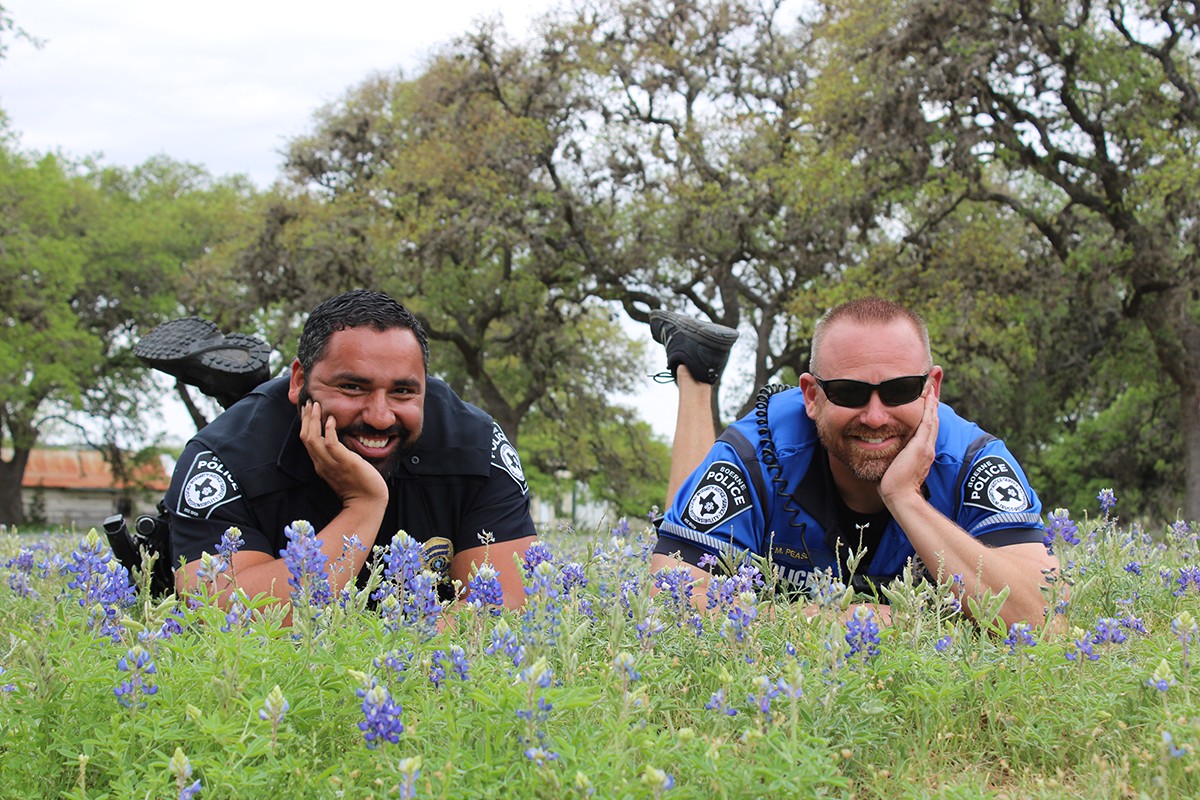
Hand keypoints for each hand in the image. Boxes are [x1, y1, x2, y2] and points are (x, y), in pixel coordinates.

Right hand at [299, 401, 387, 506]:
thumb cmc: (360, 487)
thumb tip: (340, 443)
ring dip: (313, 420)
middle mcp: (322, 464)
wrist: (367, 503)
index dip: (305, 425)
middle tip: (309, 403)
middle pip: (305, 437)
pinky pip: (330, 443)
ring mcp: (331, 463)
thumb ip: (338, 457)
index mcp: (321, 465)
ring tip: (316, 405)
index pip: (307, 442)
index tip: (307, 411)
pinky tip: (332, 419)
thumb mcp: (343, 469)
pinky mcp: (344, 462)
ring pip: (313, 438)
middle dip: (306, 418)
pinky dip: (328, 429)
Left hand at [879, 383, 937, 504]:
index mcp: (922, 452)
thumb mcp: (894, 465)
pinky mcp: (921, 447)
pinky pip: (927, 423)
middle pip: (932, 420)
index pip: (926, 428)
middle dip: (932, 403)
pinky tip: (930, 396)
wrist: (899, 496)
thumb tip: (881, 450)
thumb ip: (893, 456)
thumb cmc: (893, 485)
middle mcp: (927, 447)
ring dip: (933, 402)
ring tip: (933, 386)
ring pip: (932, 418)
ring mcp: (926, 447)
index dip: (927, 413)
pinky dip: (929, 409)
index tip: (927, 400)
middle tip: (933, 386)